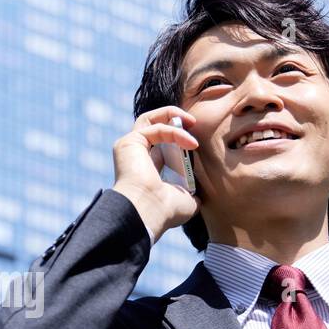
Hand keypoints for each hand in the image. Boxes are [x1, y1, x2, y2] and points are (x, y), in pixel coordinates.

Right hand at [111, 105, 200, 244]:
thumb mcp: (186, 200)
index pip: (160, 143)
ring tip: (192, 122)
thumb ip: (192, 193)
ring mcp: (130, 148)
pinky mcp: (129, 142)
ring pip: (149, 119)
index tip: (196, 143)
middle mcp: (136, 156)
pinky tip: (191, 143)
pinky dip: (175, 132)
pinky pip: (155, 127)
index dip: (179, 137)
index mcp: (147, 168)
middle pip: (153, 125)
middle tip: (194, 124)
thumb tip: (200, 197)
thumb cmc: (165, 211)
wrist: (149, 212)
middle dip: (174, 120)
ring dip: (172, 115)